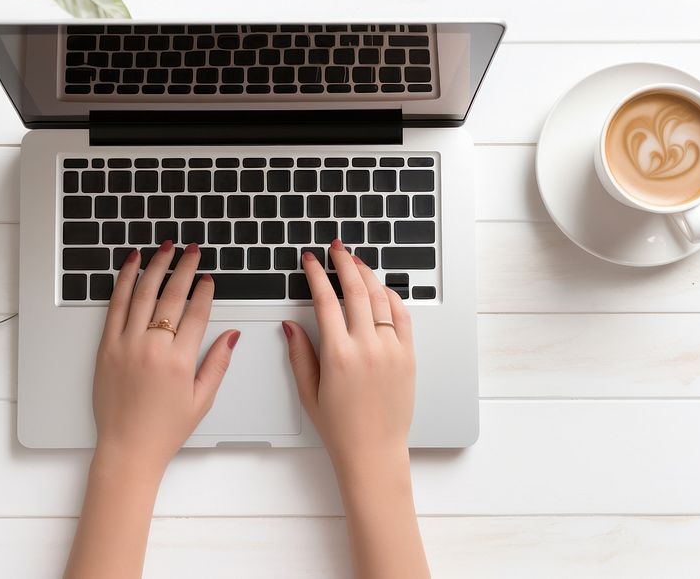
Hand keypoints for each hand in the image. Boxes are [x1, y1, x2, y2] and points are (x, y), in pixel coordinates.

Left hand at [92, 240, 239, 471]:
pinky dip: (124, 281)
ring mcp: (126, 344)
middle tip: (193, 250)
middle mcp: (153, 348)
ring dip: (156, 266)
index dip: (205, 291)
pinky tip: (132, 264)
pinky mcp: (106, 346)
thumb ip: (218, 363)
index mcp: (179, 361)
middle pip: (172, 296)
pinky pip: (115, 305)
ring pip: (143, 294)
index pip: (197, 313)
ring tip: (167, 247)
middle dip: (185, 268)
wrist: (127, 448)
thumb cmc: (165, 429)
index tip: (209, 277)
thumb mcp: (202, 400)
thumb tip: (232, 334)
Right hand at [282, 239, 415, 471]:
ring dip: (367, 273)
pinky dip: (391, 296)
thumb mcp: (308, 391)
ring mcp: (391, 349)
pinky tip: (380, 288)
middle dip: (343, 262)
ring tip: (356, 261)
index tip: (310, 260)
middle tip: (335, 248)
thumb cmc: (340, 427)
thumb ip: (299, 354)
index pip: (324, 300)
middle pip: (355, 289)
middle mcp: (367, 347)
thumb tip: (290, 325)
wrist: (374, 451)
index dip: (316, 274)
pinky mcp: (409, 355)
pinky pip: (401, 315)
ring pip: (380, 297)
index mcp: (338, 355)